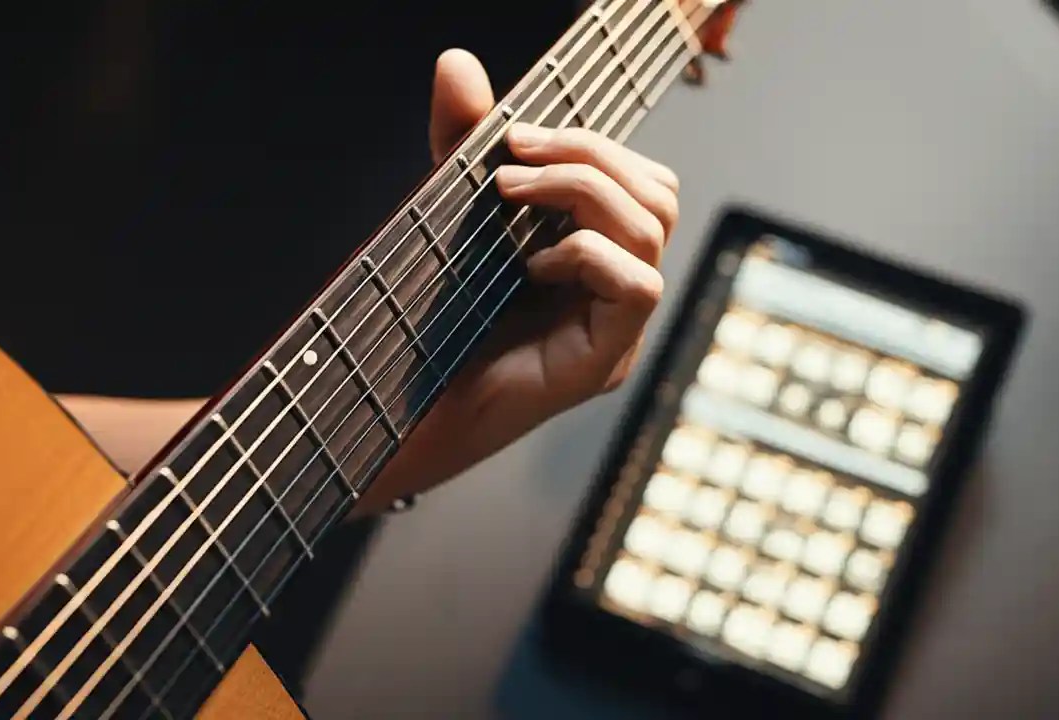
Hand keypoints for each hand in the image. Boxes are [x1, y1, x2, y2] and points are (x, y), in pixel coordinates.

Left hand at [356, 49, 675, 514]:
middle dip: (589, 155)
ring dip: (581, 192)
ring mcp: (619, 329)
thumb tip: (456, 61)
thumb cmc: (432, 320)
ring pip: (654, 229)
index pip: (640, 178)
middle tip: (513, 162)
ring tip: (509, 197)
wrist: (400, 410)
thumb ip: (461, 144)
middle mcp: (619, 288)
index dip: (591, 142)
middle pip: (658, 192)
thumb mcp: (451, 214)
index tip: (514, 132)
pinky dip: (584, 256)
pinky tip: (529, 266)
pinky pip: (639, 286)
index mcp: (598, 253)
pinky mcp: (605, 361)